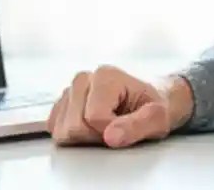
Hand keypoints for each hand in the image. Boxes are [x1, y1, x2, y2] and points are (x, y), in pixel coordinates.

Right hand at [46, 65, 193, 148]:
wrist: (154, 98)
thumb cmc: (156, 105)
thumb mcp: (158, 117)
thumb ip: (137, 126)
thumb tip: (110, 137)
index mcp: (105, 75)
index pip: (93, 118)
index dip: (111, 131)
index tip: (127, 126)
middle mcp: (83, 78)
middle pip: (73, 126)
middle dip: (95, 136)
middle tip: (116, 128)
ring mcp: (70, 90)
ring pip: (61, 129)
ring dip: (84, 137)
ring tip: (105, 126)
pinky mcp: (62, 103)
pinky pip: (54, 127)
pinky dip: (72, 135)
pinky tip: (91, 128)